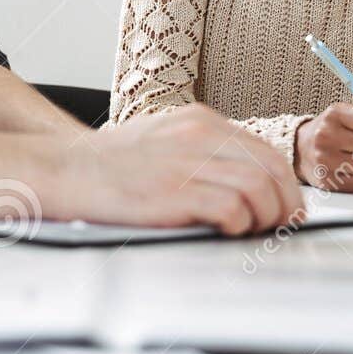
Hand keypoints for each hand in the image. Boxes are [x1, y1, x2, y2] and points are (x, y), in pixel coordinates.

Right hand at [56, 105, 304, 234]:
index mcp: (198, 121)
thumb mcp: (163, 140)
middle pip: (270, 169)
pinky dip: (238, 225)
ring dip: (265, 217)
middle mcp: (198, 136)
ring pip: (259, 189)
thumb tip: (242, 180)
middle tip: (281, 225)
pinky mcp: (174, 192)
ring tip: (253, 232)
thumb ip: (201, 152)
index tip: (288, 204)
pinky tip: (226, 231)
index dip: (285, 182)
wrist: (64, 171)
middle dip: (285, 203)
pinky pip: (232, 209)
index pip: (264, 149)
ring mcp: (187, 163)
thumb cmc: (109, 165)